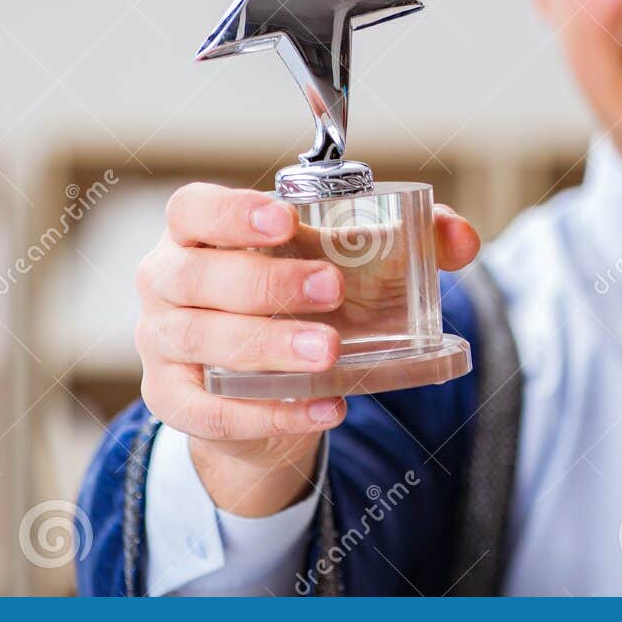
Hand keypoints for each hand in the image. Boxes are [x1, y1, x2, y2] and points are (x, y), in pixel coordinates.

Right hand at [135, 182, 480, 517]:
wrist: (267, 388)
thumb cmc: (301, 301)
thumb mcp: (347, 264)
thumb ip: (408, 241)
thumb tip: (460, 239)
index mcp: (200, 234)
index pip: (194, 210)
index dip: (231, 212)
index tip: (285, 220)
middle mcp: (167, 282)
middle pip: (197, 276)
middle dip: (266, 284)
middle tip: (331, 291)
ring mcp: (162, 343)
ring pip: (200, 341)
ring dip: (268, 347)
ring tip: (330, 352)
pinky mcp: (172, 401)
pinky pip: (211, 411)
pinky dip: (267, 411)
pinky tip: (322, 405)